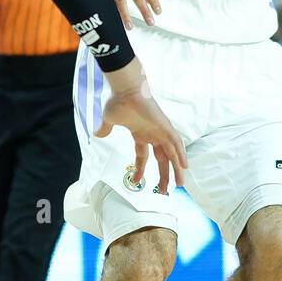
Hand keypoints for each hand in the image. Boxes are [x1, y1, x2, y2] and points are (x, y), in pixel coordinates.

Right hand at [95, 75, 186, 194]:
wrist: (126, 89)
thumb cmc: (119, 101)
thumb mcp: (109, 120)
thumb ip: (105, 129)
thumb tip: (97, 134)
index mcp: (141, 134)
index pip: (143, 156)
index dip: (140, 169)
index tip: (136, 181)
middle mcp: (153, 135)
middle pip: (162, 159)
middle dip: (164, 175)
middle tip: (165, 191)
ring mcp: (160, 131)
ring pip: (172, 154)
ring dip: (176, 169)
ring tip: (180, 185)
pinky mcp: (165, 127)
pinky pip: (176, 143)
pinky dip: (181, 155)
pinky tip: (184, 166)